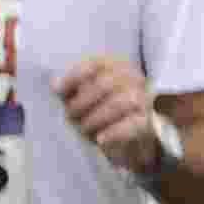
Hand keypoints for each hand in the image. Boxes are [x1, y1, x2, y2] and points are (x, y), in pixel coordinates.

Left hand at [53, 53, 162, 176]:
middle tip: (70, 118)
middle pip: (103, 85)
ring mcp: (143, 97)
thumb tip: (55, 86)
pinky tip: (100, 139)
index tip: (57, 91)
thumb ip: (71, 87)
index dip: (74, 77)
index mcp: (115, 64)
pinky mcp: (147, 120)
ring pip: (117, 104)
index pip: (94, 64)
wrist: (129, 131)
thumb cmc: (99, 108)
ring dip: (94, 119)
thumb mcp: (84, 94)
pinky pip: (132, 124)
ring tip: (83, 130)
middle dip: (81, 103)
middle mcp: (132, 77)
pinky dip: (114, 132)